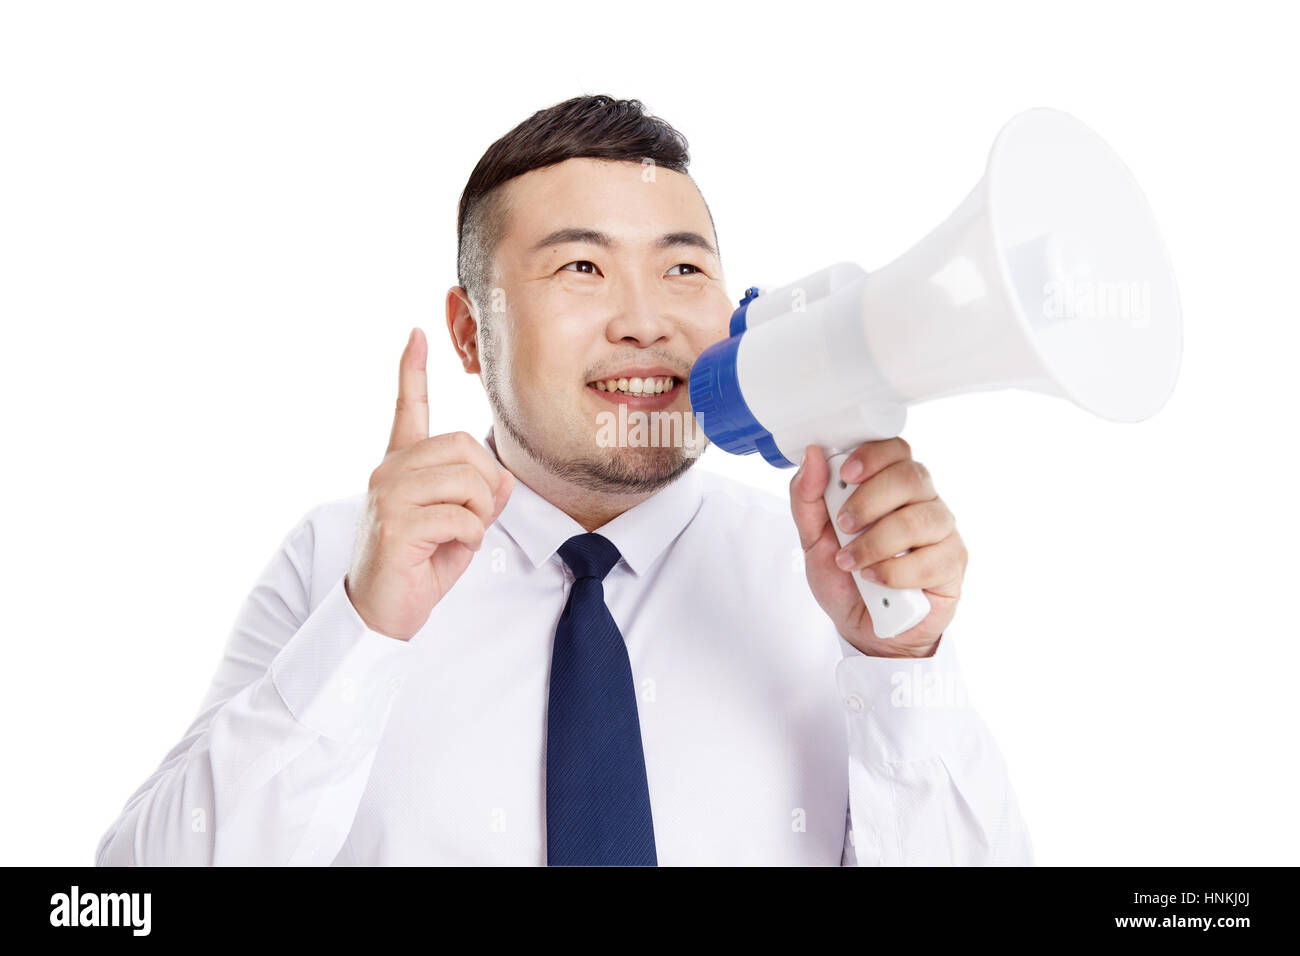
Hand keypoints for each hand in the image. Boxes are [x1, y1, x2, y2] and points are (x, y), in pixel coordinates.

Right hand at [345, 328, 513, 640]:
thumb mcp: (459, 526)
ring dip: (478, 516)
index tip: (416, 334)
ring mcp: (388, 494)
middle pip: (464, 448)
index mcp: (400, 466)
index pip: (407, 410)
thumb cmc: (418, 568)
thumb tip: (503, 477)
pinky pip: (461, 517)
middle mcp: (388, 471)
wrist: (381, 613)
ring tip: (456, 538)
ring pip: (467, 481)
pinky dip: (470, 538)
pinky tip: (448, 552)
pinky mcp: (395, 524)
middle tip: (471, 520)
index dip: (412, 371)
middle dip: (485, 485)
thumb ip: (480, 496)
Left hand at [789, 439, 965, 657]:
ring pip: (919, 519)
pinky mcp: (952, 563)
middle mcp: (922, 500)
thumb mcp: (812, 538)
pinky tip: (875, 580)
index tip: (846, 475)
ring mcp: (942, 530)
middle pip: (910, 477)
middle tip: (843, 526)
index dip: (872, 457)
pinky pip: (930, 559)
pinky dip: (893, 572)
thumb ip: (807, 497)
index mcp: (890, 484)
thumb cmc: (844, 577)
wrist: (862, 627)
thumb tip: (813, 455)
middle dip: (869, 501)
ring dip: (876, 543)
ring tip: (851, 562)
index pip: (895, 449)